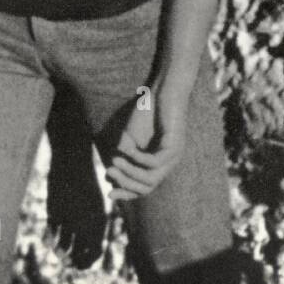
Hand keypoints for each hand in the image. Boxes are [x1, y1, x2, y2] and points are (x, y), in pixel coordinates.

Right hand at [104, 77, 189, 202]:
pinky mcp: (174, 147)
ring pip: (150, 179)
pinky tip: (126, 150)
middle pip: (147, 188)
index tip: (108, 194)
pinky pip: (153, 162)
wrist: (164, 89)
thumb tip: (110, 176)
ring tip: (114, 162)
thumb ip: (123, 155)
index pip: (144, 188)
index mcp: (160, 163)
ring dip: (129, 173)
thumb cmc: (148, 110)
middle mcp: (169, 164)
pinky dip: (137, 159)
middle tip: (108, 172)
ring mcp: (174, 156)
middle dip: (125, 184)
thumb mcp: (130, 137)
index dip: (127, 193)